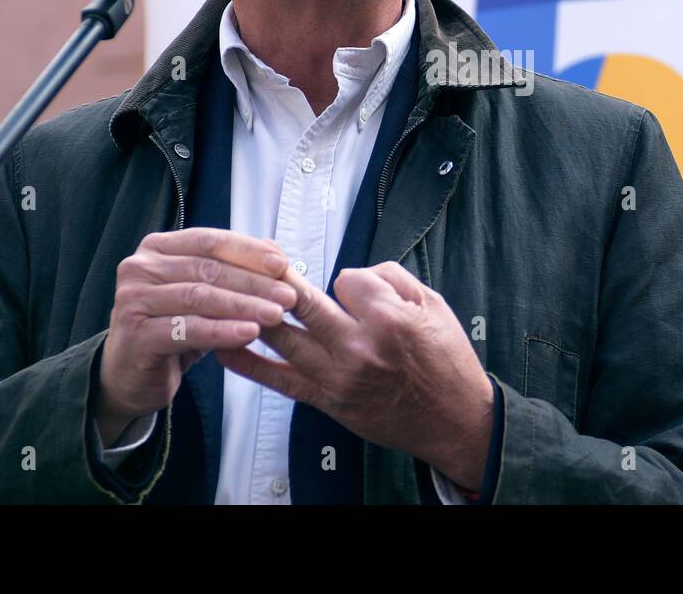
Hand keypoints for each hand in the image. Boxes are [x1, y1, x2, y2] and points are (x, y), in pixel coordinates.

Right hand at [95, 228, 297, 445]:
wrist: (131, 375)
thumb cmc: (173, 328)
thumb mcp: (204, 294)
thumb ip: (233, 269)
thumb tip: (276, 249)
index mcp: (157, 248)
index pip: (210, 241)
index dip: (249, 251)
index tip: (284, 265)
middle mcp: (139, 267)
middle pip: (208, 269)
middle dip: (254, 282)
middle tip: (289, 296)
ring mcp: (133, 300)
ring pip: (200, 297)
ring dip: (244, 306)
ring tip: (277, 316)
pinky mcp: (135, 334)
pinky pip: (188, 330)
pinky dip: (223, 331)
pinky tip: (249, 334)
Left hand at [216, 261, 494, 491]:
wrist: (454, 420)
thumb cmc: (446, 362)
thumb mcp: (434, 305)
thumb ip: (393, 279)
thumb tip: (354, 274)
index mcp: (389, 319)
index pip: (346, 279)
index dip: (347, 279)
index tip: (356, 290)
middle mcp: (359, 347)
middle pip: (302, 302)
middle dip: (277, 278)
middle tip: (256, 262)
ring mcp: (339, 377)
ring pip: (283, 338)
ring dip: (255, 314)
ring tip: (231, 295)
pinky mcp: (328, 401)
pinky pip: (280, 381)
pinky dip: (250, 365)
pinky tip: (228, 348)